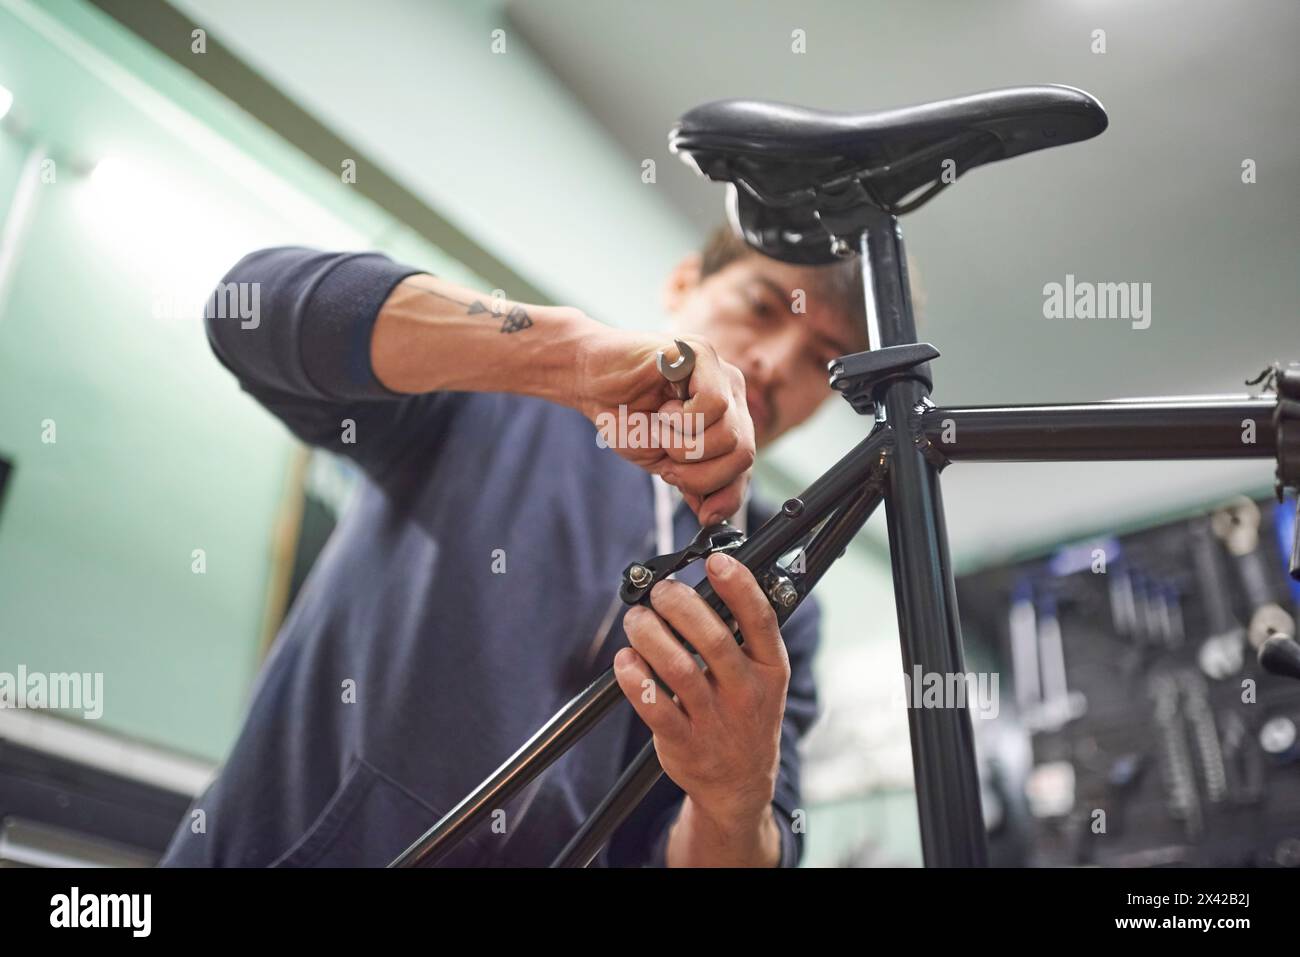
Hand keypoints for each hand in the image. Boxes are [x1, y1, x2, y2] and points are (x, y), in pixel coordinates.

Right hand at [573, 325, 754, 525]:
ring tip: (661, 430)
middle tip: (668, 464)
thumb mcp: (663, 460)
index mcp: (727, 417)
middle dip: (701, 475)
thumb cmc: (625, 414)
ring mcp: (719, 371)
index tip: (705, 513)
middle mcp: (730, 392)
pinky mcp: (700, 353)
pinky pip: (714, 403)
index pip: (744, 464)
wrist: (588, 379)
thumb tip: (715, 514)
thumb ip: (695, 482)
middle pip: (743, 453)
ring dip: (685, 446)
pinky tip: (664, 410)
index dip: (728, 495)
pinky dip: (684, 420)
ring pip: (730, 433)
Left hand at [612, 551, 790, 830]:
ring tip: (637, 619)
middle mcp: (746, 692)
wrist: (740, 784)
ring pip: (678, 669)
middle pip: (713, 639)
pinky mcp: (684, 742)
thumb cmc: (746, 713)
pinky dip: (635, 679)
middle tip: (661, 591)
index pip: (760, 619)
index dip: (739, 586)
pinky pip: (655, 707)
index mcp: (771, 668)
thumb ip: (743, 634)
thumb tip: (710, 581)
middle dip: (680, 605)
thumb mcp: (764, 675)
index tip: (715, 561)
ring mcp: (715, 719)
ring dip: (650, 635)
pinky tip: (625, 660)